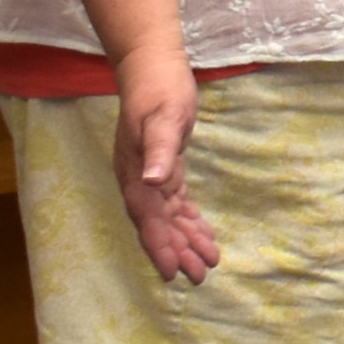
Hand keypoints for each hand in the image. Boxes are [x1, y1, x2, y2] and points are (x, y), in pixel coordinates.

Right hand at [111, 43, 220, 285]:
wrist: (152, 67)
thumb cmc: (160, 91)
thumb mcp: (163, 118)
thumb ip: (159, 150)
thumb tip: (154, 181)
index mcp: (134, 173)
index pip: (147, 218)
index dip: (160, 246)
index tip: (173, 272)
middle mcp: (138, 180)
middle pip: (157, 225)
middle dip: (177, 251)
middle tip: (200, 276)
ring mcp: (148, 175)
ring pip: (167, 217)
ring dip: (185, 240)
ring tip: (208, 262)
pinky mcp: (164, 167)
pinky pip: (174, 202)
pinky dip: (188, 219)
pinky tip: (202, 234)